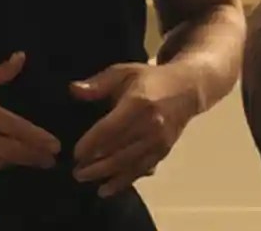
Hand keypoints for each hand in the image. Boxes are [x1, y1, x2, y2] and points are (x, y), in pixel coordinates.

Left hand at [69, 63, 199, 197]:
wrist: (188, 89)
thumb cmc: (150, 79)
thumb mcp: (124, 72)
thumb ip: (99, 83)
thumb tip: (73, 90)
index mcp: (138, 103)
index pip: (109, 129)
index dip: (90, 144)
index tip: (75, 153)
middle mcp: (150, 125)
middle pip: (118, 151)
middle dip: (94, 165)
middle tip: (76, 172)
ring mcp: (159, 140)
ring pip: (129, 164)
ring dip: (106, 175)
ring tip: (86, 180)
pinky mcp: (164, 150)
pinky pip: (141, 169)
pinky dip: (124, 181)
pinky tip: (107, 188)